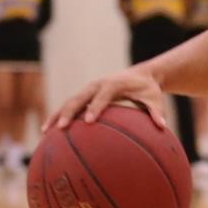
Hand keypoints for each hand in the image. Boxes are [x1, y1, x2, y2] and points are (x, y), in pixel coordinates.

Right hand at [45, 67, 169, 131]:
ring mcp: (89, 89)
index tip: (89, 121)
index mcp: (113, 84)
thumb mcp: (155, 99)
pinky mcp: (85, 95)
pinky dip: (59, 116)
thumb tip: (163, 126)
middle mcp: (97, 85)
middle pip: (79, 97)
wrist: (140, 75)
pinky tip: (49, 132)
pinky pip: (70, 106)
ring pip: (70, 102)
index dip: (95, 107)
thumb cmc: (148, 89)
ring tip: (45, 131)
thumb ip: (157, 111)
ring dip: (57, 115)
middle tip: (62, 128)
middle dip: (69, 112)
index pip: (103, 96)